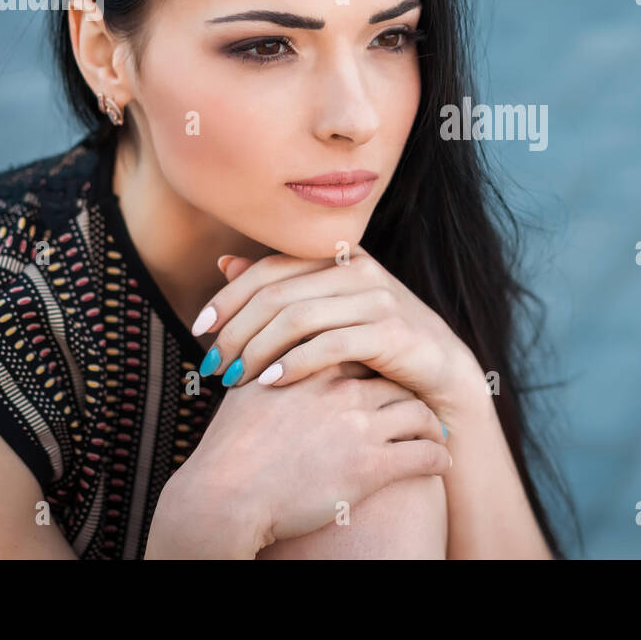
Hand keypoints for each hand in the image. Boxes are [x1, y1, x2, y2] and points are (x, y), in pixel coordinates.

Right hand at [166, 364, 450, 554]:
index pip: (364, 352)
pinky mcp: (371, 467)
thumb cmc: (228, 449)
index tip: (389, 373)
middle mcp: (343, 391)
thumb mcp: (244, 388)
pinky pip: (423, 456)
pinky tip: (439, 464)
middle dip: (413, 393)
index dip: (380, 364)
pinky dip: (437, 458)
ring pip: (419, 415)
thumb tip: (266, 352)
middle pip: (396, 382)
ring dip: (432, 426)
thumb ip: (265, 363)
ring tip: (436, 434)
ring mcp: (360, 427)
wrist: (223, 497)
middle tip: (422, 404)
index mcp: (315, 368)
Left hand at [197, 247, 485, 423]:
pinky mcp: (390, 332)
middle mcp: (357, 269)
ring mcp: (377, 298)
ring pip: (297, 318)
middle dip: (236, 330)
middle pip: (277, 294)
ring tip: (235, 378)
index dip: (229, 297)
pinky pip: (328, 344)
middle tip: (213, 364)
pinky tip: (271, 383)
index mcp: (338, 256)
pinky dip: (293, 364)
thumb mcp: (329, 308)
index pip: (269, 268)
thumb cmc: (377, 341)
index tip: (200, 329)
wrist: (440, 370)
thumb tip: (226, 263)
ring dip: (258, 351)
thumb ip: (283, 285)